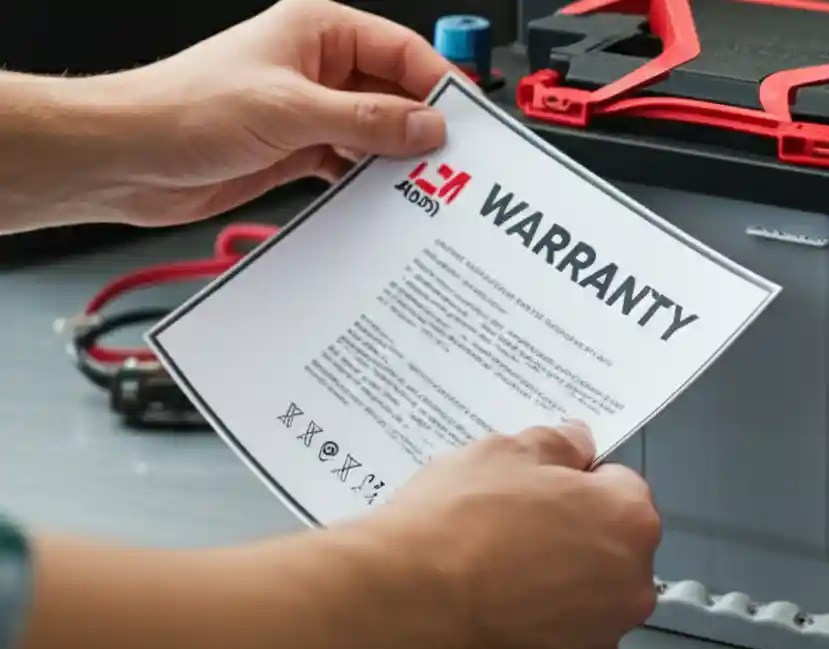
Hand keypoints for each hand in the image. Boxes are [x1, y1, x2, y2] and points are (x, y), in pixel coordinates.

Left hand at [82, 0, 453, 225]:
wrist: (126, 158)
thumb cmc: (183, 109)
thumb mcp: (290, 111)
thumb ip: (366, 119)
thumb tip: (425, 124)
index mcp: (316, 31)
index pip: (400, 50)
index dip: (438, 84)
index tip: (467, 119)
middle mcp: (315, 68)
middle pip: (392, 93)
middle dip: (420, 126)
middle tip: (453, 161)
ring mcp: (307, 111)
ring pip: (373, 132)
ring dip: (394, 159)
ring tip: (424, 186)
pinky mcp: (295, 151)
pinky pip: (348, 164)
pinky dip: (366, 182)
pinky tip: (382, 200)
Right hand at [350, 423, 661, 648]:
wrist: (401, 610)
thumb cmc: (455, 529)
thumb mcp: (504, 452)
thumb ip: (555, 444)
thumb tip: (575, 444)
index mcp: (628, 523)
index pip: (619, 489)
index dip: (575, 483)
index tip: (540, 489)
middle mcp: (627, 591)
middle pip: (605, 554)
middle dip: (566, 542)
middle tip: (507, 534)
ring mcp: (593, 648)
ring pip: (578, 609)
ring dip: (546, 595)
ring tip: (486, 582)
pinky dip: (521, 641)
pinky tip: (478, 622)